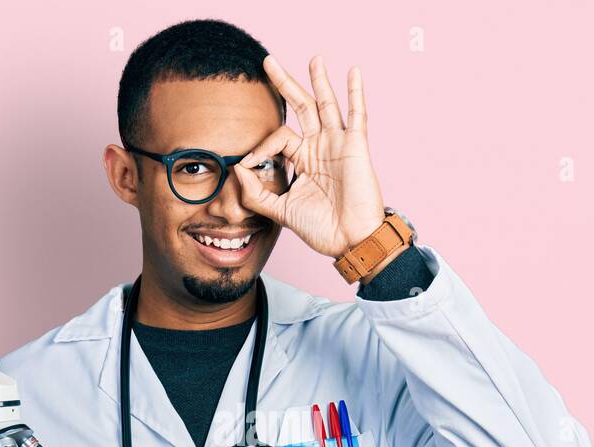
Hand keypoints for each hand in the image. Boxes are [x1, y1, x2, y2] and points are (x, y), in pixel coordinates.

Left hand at [232, 54, 386, 258]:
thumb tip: (236, 170)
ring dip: (318, 80)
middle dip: (284, 84)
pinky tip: (353, 72)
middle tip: (267, 62)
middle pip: (300, 107)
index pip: (277, 138)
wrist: (350, 240)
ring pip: (325, 104)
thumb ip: (256, 194)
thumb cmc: (321, 229)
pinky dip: (355, 93)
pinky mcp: (355, 146)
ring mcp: (338, 143)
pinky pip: (357, 114)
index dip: (260, 146)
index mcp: (302, 160)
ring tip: (314, 58)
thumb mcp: (281, 211)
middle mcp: (319, 147)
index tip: (247, 164)